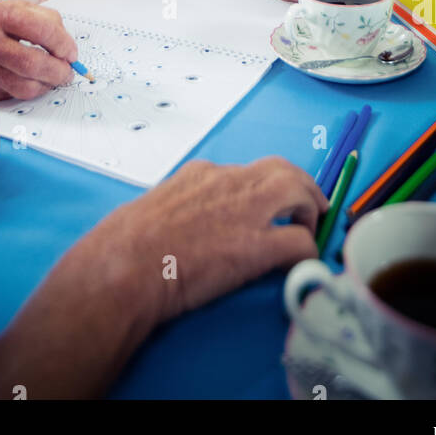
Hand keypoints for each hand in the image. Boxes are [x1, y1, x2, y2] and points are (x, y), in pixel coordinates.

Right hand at [0, 0, 79, 101]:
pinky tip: (30, 80)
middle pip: (34, 63)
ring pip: (26, 87)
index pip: (41, 30)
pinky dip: (29, 90)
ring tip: (52, 77)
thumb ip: (42, 19)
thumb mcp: (9, 6)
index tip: (71, 52)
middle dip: (60, 71)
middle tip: (68, 71)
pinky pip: (14, 96)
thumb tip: (68, 46)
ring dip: (48, 85)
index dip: (64, 44)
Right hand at [0, 155, 326, 398]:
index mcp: (200, 174)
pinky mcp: (257, 245)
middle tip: (309, 207)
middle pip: (280, 169)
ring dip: (310, 208)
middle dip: (300, 185)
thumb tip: (177, 226)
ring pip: (298, 191)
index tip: (265, 203)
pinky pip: (299, 242)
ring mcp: (245, 211)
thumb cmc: (123, 245)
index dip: (260, 187)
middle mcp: (227, 182)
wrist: (125, 265)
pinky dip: (307, 251)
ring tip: (312, 227)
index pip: (243, 171)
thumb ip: (174, 209)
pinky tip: (302, 265)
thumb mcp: (151, 209)